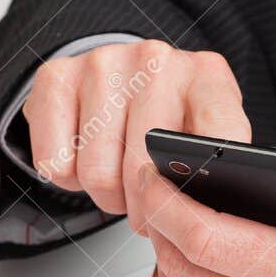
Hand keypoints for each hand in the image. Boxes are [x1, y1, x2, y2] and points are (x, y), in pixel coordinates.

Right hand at [22, 40, 248, 223]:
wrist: (117, 78)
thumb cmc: (165, 116)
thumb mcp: (204, 135)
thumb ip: (212, 166)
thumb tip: (203, 214)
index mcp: (206, 77)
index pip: (220, 138)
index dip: (200, 193)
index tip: (189, 213)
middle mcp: (156, 62)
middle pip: (144, 171)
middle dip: (144, 208)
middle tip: (147, 208)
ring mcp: (104, 64)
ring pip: (98, 175)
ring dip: (106, 194)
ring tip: (119, 178)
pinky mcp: (57, 77)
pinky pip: (55, 165)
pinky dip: (68, 177)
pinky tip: (84, 154)